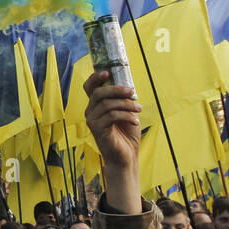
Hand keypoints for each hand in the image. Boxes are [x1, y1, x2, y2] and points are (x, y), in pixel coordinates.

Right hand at [83, 70, 141, 214]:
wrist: (127, 156)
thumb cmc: (127, 133)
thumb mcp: (126, 111)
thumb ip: (123, 99)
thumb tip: (128, 85)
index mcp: (96, 105)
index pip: (89, 87)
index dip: (96, 78)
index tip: (108, 72)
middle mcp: (90, 111)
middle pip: (99, 93)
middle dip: (117, 90)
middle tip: (133, 92)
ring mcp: (92, 121)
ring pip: (108, 104)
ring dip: (126, 105)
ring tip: (139, 109)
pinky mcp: (97, 130)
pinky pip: (112, 116)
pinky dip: (127, 116)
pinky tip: (135, 120)